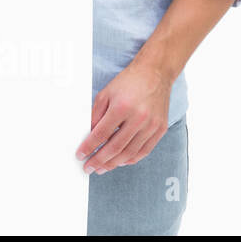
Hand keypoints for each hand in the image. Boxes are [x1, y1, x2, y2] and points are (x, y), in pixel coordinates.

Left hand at [75, 58, 171, 174]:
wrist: (155, 73)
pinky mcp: (160, 129)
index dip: (89, 147)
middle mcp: (138, 118)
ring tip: (102, 168)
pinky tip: (119, 162)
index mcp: (122, 107)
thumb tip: (89, 135)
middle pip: (115, 148)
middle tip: (88, 167)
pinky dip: (130, 159)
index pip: (101, 134)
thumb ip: (96, 115)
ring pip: (130, 153)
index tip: (80, 155)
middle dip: (99, 160)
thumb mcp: (105, 93)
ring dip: (114, 164)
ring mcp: (151, 125)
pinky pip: (144, 151)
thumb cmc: (128, 82)